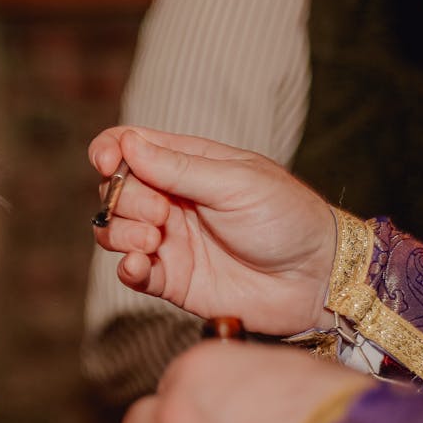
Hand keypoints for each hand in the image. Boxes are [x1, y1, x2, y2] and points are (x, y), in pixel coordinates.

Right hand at [89, 126, 337, 334]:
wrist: (315, 278)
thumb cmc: (287, 218)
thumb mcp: (235, 182)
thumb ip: (178, 167)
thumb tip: (128, 144)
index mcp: (186, 164)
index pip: (129, 146)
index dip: (109, 150)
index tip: (108, 163)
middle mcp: (171, 200)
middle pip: (116, 190)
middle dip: (126, 199)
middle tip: (161, 213)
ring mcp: (168, 240)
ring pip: (113, 230)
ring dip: (122, 233)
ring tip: (154, 241)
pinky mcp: (170, 279)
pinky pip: (129, 272)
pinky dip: (125, 268)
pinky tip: (140, 265)